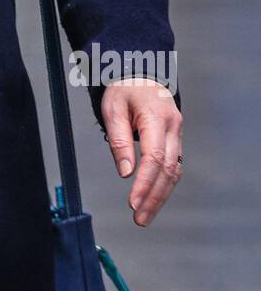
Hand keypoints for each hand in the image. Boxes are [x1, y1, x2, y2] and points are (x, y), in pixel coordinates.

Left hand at [100, 77, 182, 226]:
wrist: (140, 71)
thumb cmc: (124, 88)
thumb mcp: (113, 108)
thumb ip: (119, 140)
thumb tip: (126, 172)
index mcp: (157, 118)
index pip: (154, 158)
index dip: (145, 183)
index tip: (133, 203)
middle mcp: (173, 127)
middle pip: (168, 170)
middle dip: (154, 197)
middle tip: (140, 219)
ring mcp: (177, 133)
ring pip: (174, 171)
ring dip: (160, 196)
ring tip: (145, 216)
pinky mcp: (174, 138)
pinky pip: (173, 165)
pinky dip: (164, 184)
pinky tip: (153, 198)